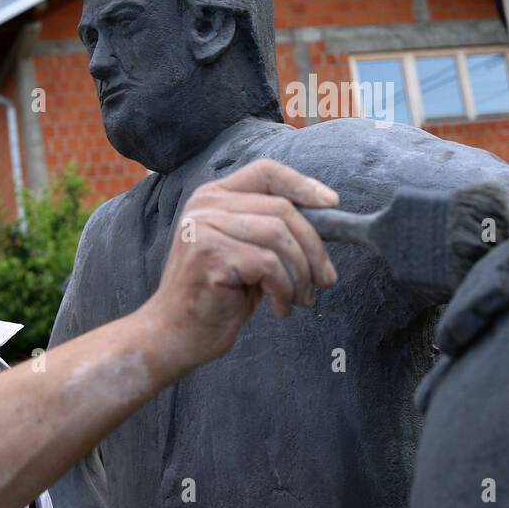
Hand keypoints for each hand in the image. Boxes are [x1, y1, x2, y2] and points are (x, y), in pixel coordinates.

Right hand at [142, 159, 339, 373]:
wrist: (176, 335)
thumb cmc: (219, 295)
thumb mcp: (249, 252)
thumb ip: (274, 230)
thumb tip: (328, 218)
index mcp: (215, 196)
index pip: (266, 171)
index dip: (303, 185)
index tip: (332, 205)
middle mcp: (206, 204)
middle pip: (282, 209)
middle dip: (314, 247)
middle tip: (326, 279)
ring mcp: (204, 227)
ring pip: (279, 236)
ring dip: (302, 273)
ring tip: (303, 299)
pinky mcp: (209, 255)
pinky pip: (268, 264)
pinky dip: (284, 289)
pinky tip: (280, 308)